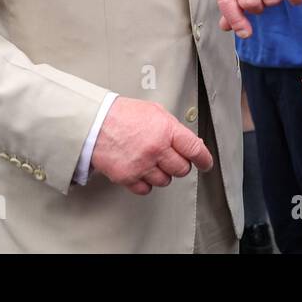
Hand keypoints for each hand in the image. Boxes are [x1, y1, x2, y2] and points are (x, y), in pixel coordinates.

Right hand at [91, 96, 213, 195]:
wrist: (94, 123)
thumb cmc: (123, 115)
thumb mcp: (155, 112)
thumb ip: (174, 128)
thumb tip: (191, 142)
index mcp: (166, 130)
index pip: (194, 149)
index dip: (204, 159)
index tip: (206, 164)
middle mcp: (156, 149)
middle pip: (182, 169)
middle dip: (179, 165)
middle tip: (171, 158)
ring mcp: (142, 165)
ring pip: (165, 181)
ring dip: (162, 174)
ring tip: (152, 162)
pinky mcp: (127, 177)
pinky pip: (146, 189)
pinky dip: (146, 183)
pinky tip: (141, 171)